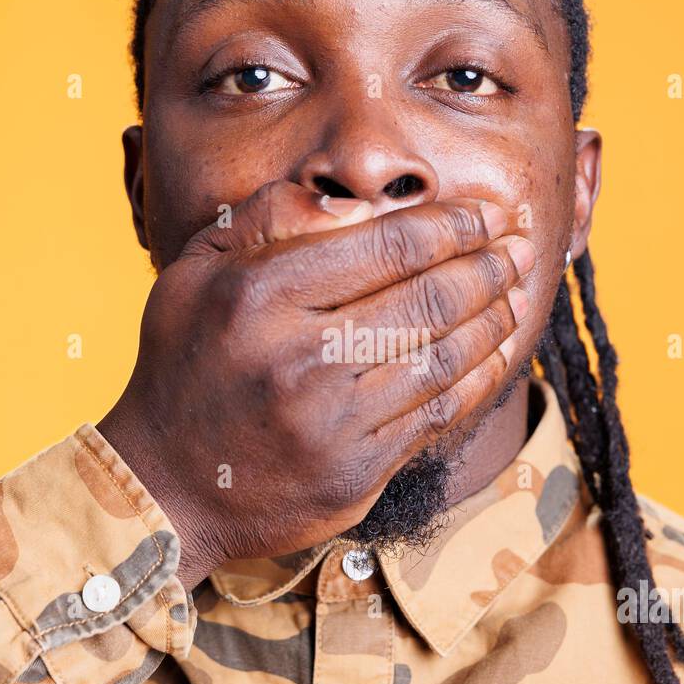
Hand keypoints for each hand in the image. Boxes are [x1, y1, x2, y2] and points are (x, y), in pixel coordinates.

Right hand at [97, 181, 533, 589]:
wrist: (162, 487)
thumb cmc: (182, 368)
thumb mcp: (193, 275)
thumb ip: (262, 220)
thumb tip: (346, 197)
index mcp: (260, 297)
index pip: (386, 246)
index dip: (452, 225)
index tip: (488, 214)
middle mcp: (298, 357)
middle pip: (426, 297)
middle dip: (487, 265)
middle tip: (520, 245)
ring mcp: (330, 421)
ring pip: (442, 355)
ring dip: (492, 317)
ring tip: (517, 290)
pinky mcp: (355, 471)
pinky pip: (437, 413)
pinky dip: (478, 377)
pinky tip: (497, 351)